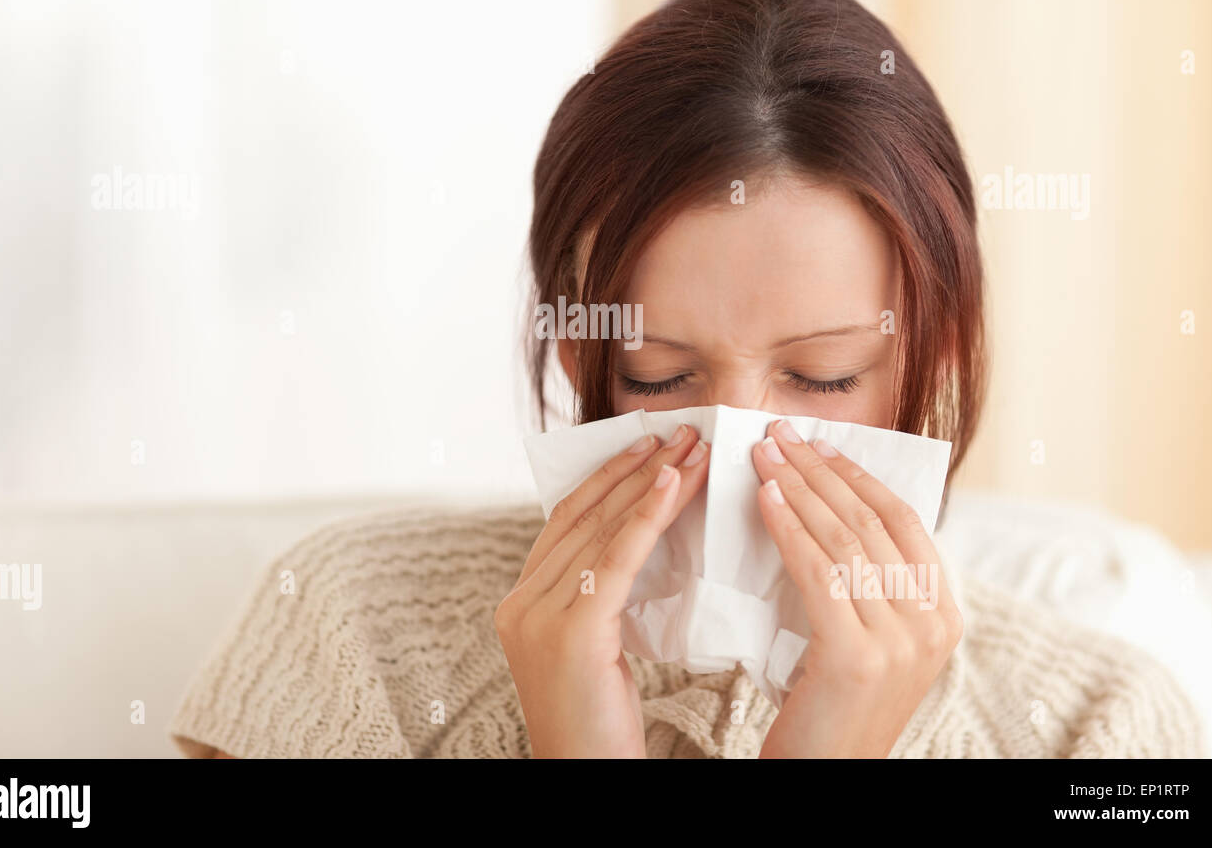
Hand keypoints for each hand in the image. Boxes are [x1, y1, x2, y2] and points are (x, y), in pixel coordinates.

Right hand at [495, 424, 709, 757]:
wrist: (585, 780)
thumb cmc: (599, 729)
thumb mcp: (591, 652)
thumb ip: (597, 601)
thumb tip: (638, 547)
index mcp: (521, 606)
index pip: (565, 524)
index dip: (607, 479)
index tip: (647, 446)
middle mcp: (520, 604)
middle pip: (582, 516)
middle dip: (634, 468)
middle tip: (679, 431)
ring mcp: (538, 616)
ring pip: (601, 530)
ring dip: (651, 482)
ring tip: (691, 449)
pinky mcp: (570, 632)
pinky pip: (616, 559)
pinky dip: (647, 516)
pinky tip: (674, 485)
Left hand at [751, 419, 962, 757]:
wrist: (825, 776)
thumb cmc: (834, 705)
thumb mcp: (870, 638)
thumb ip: (870, 584)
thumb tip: (831, 505)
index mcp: (943, 613)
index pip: (902, 521)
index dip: (858, 475)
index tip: (819, 444)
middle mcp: (932, 623)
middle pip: (870, 522)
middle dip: (819, 470)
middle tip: (779, 434)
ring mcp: (900, 641)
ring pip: (843, 540)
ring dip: (798, 489)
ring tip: (764, 457)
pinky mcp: (856, 656)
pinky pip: (817, 573)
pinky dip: (788, 529)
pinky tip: (764, 501)